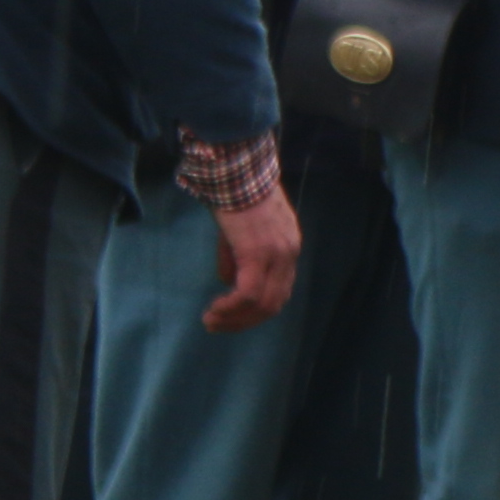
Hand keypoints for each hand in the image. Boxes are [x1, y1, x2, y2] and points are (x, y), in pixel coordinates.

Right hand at [203, 189, 300, 331]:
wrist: (237, 174)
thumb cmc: (235, 197)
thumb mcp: (239, 232)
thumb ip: (236, 258)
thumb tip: (228, 283)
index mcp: (288, 248)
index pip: (281, 290)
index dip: (257, 309)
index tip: (233, 316)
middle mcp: (288, 254)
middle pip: (274, 303)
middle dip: (245, 321)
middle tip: (218, 325)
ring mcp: (276, 256)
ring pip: (262, 303)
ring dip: (235, 318)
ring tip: (211, 321)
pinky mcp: (257, 255)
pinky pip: (248, 294)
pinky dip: (231, 308)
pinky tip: (215, 309)